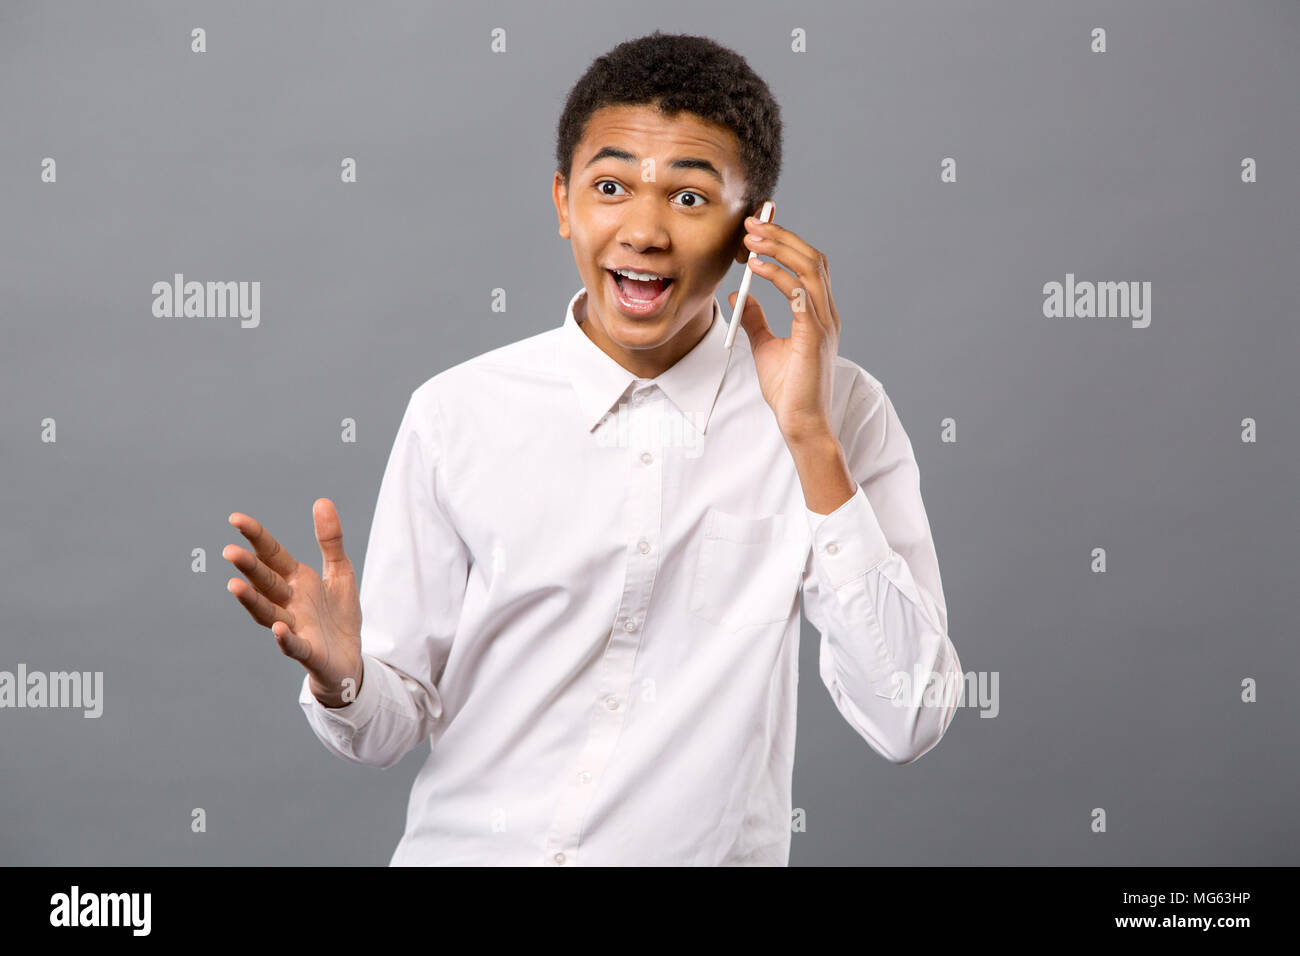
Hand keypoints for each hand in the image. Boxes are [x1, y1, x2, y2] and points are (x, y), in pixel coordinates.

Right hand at [223, 498, 362, 707]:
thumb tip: (322, 501)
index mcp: (296, 580)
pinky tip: (278, 628)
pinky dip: (285, 638)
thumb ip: (330, 540)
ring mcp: (296, 627)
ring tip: (234, 585)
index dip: (256, 537)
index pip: (272, 555)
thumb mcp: (340, 571)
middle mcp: (289, 602)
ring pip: (268, 613)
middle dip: (249, 568)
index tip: (236, 518)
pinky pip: (294, 645)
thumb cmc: (338, 614)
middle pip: (265, 582)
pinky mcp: (309, 652)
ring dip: (252, 601)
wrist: (349, 658)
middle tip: (229, 551)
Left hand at [730, 202, 841, 446]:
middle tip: (753, 223)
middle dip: (782, 236)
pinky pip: (799, 295)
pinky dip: (778, 276)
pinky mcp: (814, 337)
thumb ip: (756, 319)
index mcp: (818, 314)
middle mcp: (826, 314)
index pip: (809, 265)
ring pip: (810, 269)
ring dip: (780, 248)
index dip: (786, 242)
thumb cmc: (789, 390)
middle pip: (812, 259)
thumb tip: (739, 295)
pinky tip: (757, 268)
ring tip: (752, 238)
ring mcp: (824, 324)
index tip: (758, 230)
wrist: (801, 423)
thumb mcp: (765, 347)